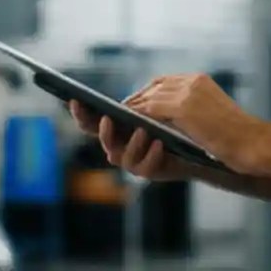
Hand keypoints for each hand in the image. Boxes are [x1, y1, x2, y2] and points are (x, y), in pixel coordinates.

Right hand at [67, 100, 190, 181]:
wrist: (195, 146)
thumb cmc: (171, 124)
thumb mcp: (154, 110)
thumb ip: (138, 106)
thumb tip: (127, 103)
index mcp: (115, 129)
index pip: (91, 122)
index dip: (81, 113)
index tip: (75, 100)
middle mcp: (118, 147)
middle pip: (103, 140)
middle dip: (103, 130)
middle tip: (108, 119)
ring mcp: (131, 161)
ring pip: (121, 155)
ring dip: (131, 143)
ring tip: (143, 130)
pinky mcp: (148, 171)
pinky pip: (143, 166)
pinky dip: (150, 155)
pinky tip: (159, 143)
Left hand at [126, 74, 269, 173]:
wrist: (254, 144)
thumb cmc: (238, 137)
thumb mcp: (213, 115)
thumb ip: (192, 110)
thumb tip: (166, 117)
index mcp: (202, 81)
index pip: (166, 81)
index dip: (149, 91)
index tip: (137, 102)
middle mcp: (194, 82)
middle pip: (155, 86)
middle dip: (137, 97)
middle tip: (123, 110)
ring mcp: (188, 93)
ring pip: (150, 96)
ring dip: (134, 107)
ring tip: (122, 119)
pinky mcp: (184, 108)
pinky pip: (151, 108)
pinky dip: (139, 115)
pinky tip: (131, 124)